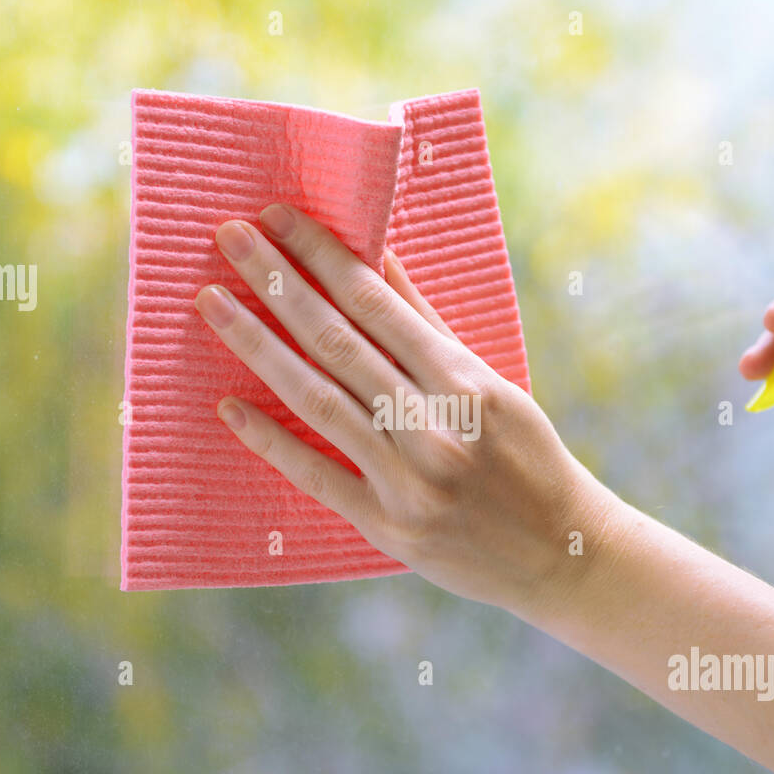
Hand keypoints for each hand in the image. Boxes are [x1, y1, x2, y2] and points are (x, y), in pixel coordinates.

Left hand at [194, 204, 614, 619]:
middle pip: (337, 343)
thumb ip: (432, 328)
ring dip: (258, 346)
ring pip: (318, 400)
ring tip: (212, 304)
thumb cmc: (528, 459)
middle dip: (277, 283)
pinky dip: (271, 440)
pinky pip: (318, 476)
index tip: (278, 218)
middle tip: (227, 236)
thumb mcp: (496, 385)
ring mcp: (409, 480)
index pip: (377, 303)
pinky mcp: (389, 526)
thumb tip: (381, 258)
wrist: (561, 555)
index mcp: (467, 382)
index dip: (322, 256)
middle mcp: (435, 427)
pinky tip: (229, 405)